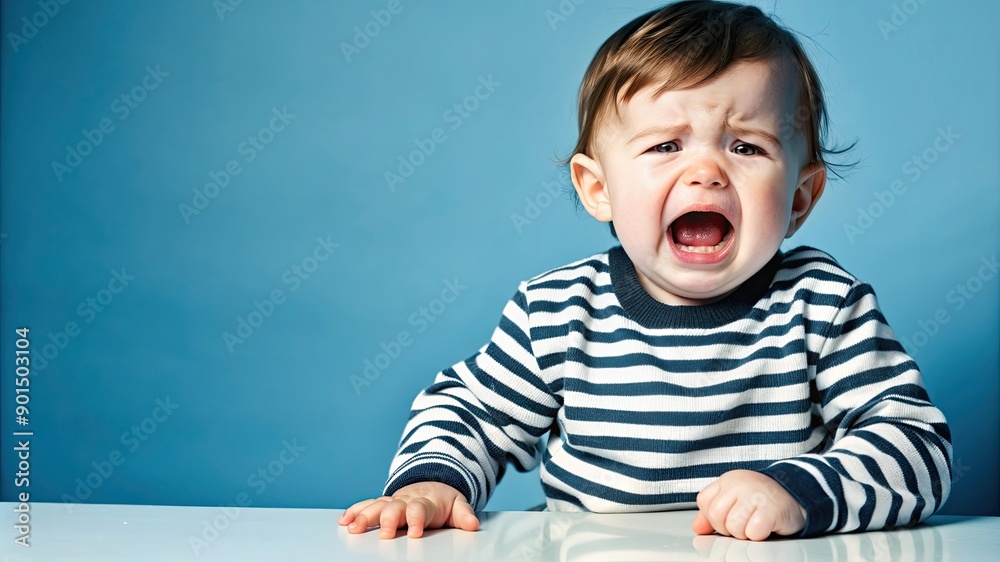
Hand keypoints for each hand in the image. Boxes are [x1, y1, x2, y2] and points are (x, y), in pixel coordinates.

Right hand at [338, 481, 478, 538]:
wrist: (432, 484)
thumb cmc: (442, 501)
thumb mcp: (458, 505)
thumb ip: (464, 515)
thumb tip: (473, 524)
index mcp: (424, 502)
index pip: (420, 509)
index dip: (417, 520)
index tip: (415, 533)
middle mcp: (405, 501)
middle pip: (393, 508)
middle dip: (387, 519)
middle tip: (383, 533)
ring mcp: (392, 501)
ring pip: (376, 506)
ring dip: (364, 516)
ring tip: (353, 528)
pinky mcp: (382, 504)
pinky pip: (365, 505)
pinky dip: (354, 512)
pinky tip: (344, 521)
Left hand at [692, 470, 805, 540]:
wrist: (796, 497)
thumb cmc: (762, 500)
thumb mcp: (734, 500)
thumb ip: (712, 512)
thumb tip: (697, 528)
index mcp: (728, 480)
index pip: (704, 502)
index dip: (713, 517)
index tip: (728, 517)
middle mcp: (739, 483)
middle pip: (716, 516)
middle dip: (728, 528)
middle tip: (744, 523)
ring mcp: (756, 494)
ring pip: (733, 526)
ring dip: (744, 533)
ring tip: (755, 523)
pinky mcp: (772, 509)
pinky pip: (753, 532)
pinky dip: (759, 535)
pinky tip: (766, 526)